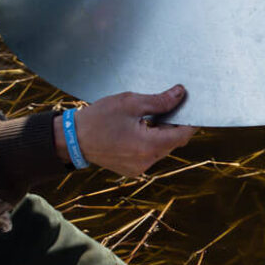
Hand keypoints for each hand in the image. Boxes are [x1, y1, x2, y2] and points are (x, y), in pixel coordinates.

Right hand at [59, 85, 196, 177]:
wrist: (72, 139)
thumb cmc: (99, 118)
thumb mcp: (130, 102)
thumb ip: (159, 100)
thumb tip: (180, 94)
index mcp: (148, 146)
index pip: (182, 134)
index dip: (191, 120)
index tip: (192, 107)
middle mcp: (146, 162)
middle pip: (173, 142)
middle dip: (174, 124)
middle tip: (168, 106)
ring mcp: (139, 168)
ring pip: (162, 149)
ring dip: (161, 133)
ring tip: (148, 117)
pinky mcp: (132, 170)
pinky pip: (150, 155)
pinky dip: (150, 142)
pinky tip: (139, 129)